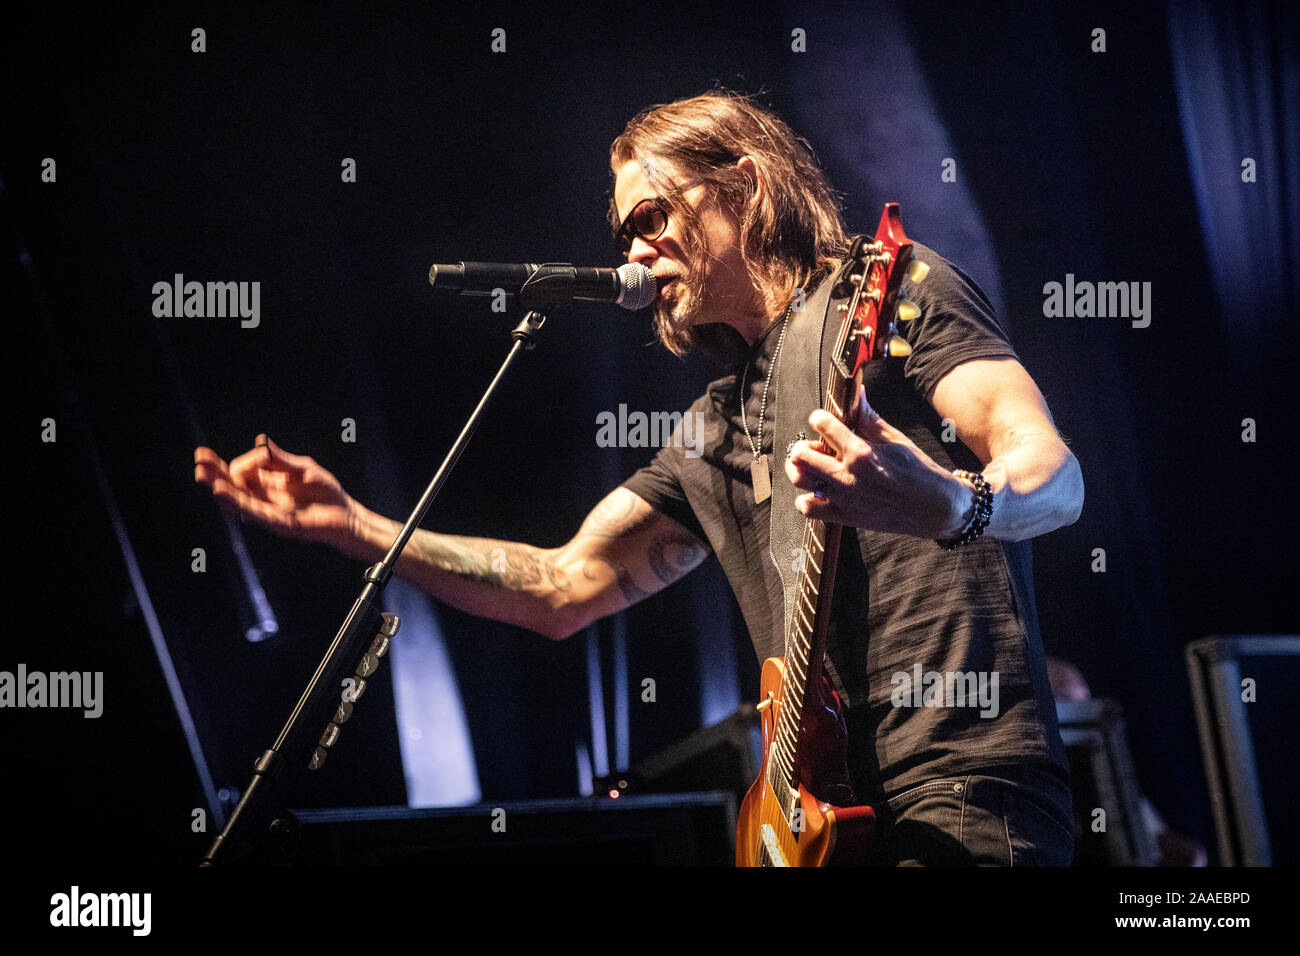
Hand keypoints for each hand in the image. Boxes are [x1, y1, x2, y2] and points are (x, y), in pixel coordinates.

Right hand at [193, 435, 358, 547]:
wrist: (345, 515)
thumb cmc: (324, 491)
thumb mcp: (302, 469)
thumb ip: (280, 459)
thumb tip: (260, 442)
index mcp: (265, 483)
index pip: (242, 470)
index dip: (244, 462)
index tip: (261, 455)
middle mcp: (262, 498)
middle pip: (232, 485)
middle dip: (214, 473)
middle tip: (198, 460)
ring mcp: (268, 511)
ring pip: (238, 500)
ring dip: (221, 488)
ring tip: (204, 475)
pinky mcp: (278, 523)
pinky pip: (255, 512)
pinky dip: (239, 502)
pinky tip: (224, 492)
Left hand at [784, 386, 967, 537]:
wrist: (934, 508)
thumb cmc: (918, 472)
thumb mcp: (895, 439)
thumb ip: (869, 418)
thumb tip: (857, 395)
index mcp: (861, 452)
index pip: (823, 425)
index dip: (819, 418)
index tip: (822, 421)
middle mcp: (847, 476)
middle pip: (800, 455)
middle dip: (803, 445)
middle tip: (815, 447)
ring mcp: (843, 498)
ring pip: (799, 480)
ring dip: (800, 470)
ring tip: (812, 467)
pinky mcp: (845, 517)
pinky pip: (808, 508)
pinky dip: (806, 500)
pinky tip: (818, 492)